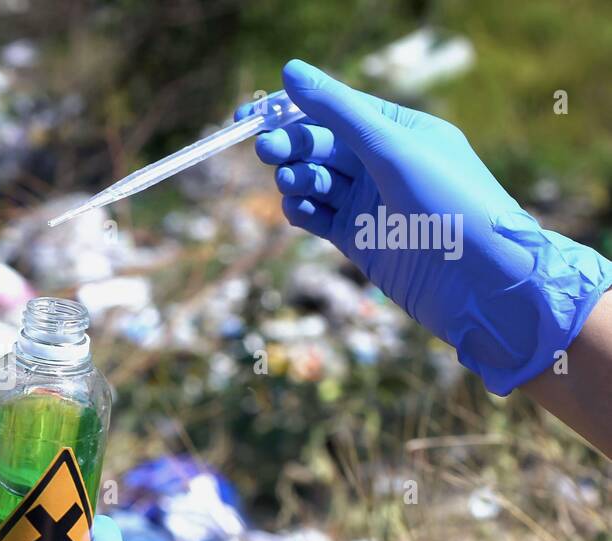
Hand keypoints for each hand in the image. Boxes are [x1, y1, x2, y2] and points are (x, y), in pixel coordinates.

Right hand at [242, 59, 611, 394]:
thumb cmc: (449, 202)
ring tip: (293, 183)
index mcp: (400, 130)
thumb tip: (290, 70)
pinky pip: (317, 217)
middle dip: (291, 145)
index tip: (249, 115)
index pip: (335, 109)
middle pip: (319, 145)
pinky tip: (297, 208)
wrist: (480, 281)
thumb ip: (339, 111)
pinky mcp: (358, 240)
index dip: (290, 108)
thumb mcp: (392, 148)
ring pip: (315, 180)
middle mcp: (383, 164)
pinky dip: (301, 210)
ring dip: (296, 178)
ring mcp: (369, 203)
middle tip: (266, 150)